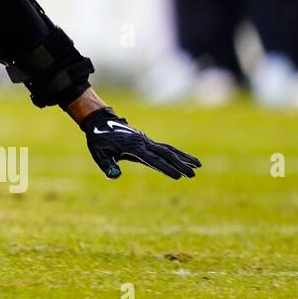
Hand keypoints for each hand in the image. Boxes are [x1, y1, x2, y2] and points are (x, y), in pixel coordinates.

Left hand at [81, 107, 200, 179]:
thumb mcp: (98, 153)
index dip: (165, 168)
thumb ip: (107, 165)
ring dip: (183, 157)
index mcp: (133, 148)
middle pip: (165, 154)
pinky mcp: (146, 141)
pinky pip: (164, 147)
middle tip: (193, 175)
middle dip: (180, 164)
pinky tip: (184, 158)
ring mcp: (146, 141)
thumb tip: (114, 176)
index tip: (178, 176)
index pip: (152, 160)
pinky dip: (176, 152)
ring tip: (198, 165)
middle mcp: (143, 143)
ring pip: (168, 149)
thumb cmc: (98, 140)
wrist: (99, 122)